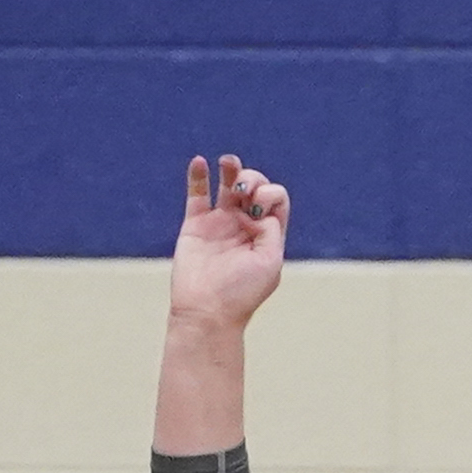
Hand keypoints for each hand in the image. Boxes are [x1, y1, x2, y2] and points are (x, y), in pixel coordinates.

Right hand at [169, 155, 288, 333]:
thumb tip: (259, 212)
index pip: (276, 200)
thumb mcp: (270, 262)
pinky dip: (197, 175)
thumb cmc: (242, 292)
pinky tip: (200, 161)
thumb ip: (271, 231)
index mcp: (268, 235)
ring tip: (229, 162)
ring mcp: (220, 224)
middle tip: (245, 193)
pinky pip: (196, 194)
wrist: (207, 311)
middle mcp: (245, 226)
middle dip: (253, 180)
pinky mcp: (195, 225)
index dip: (270, 195)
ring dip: (232, 170)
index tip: (257, 214)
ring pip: (228, 186)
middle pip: (255, 189)